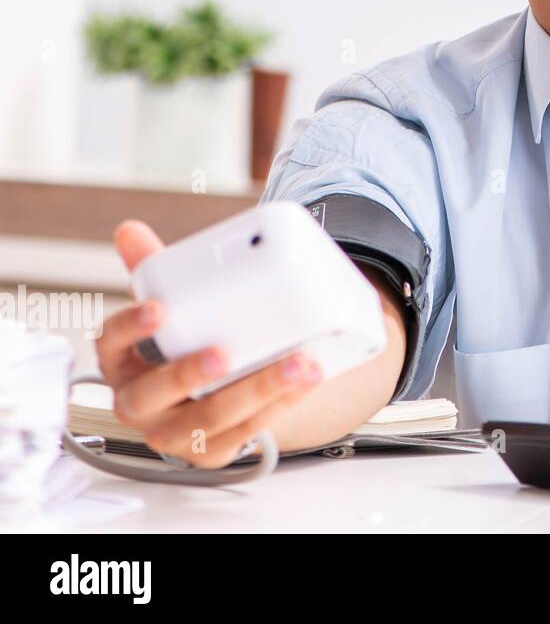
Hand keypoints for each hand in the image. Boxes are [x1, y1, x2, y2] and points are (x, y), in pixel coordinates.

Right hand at [97, 220, 323, 468]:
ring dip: (257, 390)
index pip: (110, 342)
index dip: (131, 327)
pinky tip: (305, 381)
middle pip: (156, 393)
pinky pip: (245, 432)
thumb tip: (130, 230)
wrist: (206, 392)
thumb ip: (154, 269)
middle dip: (189, 373)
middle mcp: (139, 401)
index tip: (159, 307)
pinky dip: (279, 405)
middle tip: (223, 353)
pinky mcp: (210, 451)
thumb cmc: (181, 343)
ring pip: (211, 417)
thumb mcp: (168, 307)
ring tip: (296, 363)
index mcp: (121, 361)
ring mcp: (173, 432)